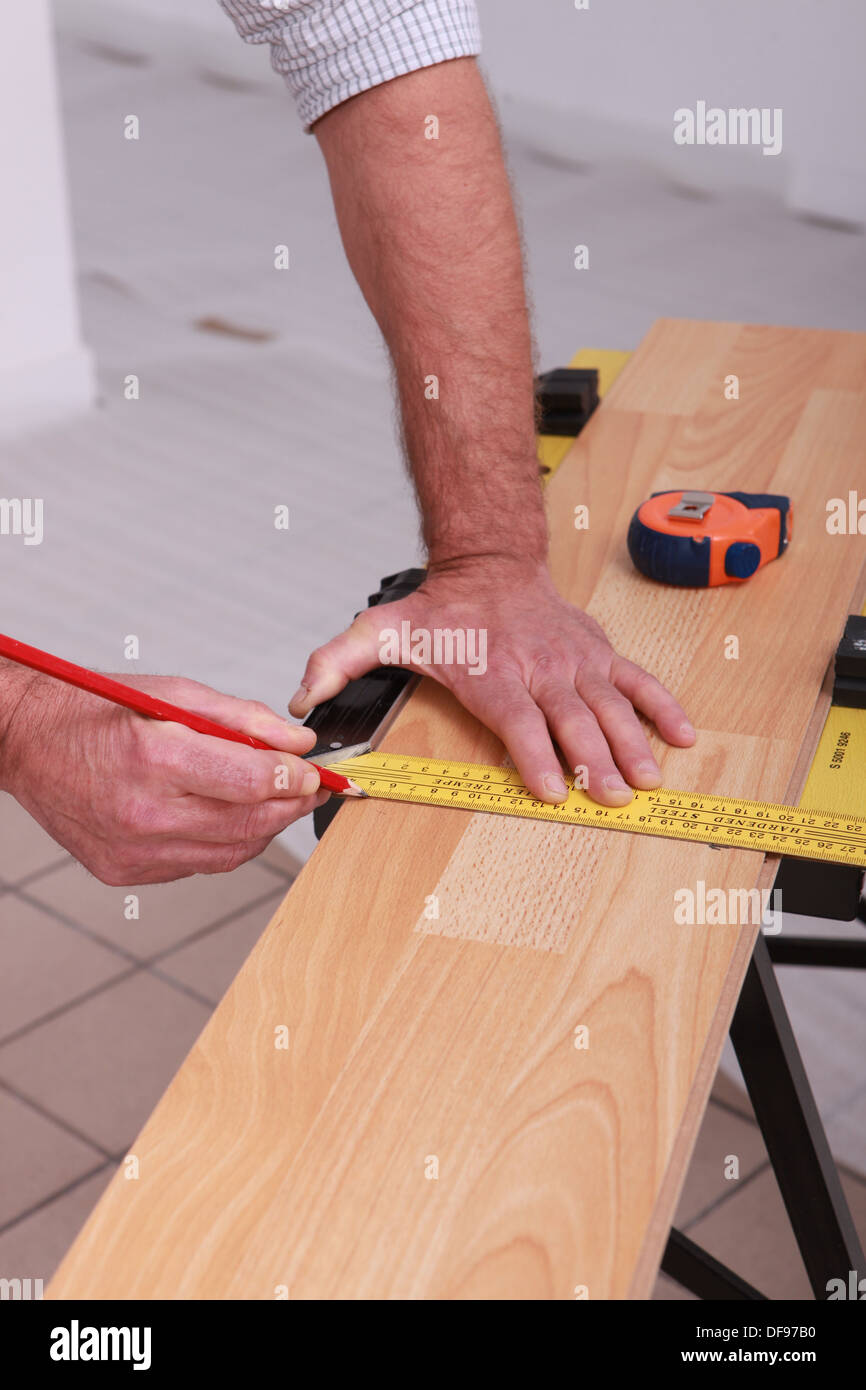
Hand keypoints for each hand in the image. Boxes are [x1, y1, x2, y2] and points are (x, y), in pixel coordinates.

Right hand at [0, 673, 327, 883]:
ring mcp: (133, 850)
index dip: (293, 779)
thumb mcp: (173, 693)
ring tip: (272, 800)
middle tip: (307, 788)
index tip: (312, 772)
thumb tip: (296, 742)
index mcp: (155, 756)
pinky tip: (223, 816)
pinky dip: (222, 842)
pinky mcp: (126, 871)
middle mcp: (143, 812)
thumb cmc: (95, 711)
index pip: (251, 781)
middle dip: (289, 806)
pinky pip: (197, 865)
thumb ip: (242, 719)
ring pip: (230, 853)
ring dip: (262, 828)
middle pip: (248, 824)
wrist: (28, 744)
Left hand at [288, 559, 694, 805]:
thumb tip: (302, 703)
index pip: (518, 719)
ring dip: (632, 744)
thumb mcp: (381, 631)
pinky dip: (662, 707)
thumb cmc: (442, 608)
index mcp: (492, 673)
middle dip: (594, 762)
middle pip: (571, 720)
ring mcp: (573, 661)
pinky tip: (683, 736)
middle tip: (612, 797)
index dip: (536, 755)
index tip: (553, 790)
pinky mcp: (597, 653)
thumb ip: (336, 663)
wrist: (490, 562)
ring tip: (649, 779)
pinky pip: (637, 681)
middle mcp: (538, 668)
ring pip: (608, 706)